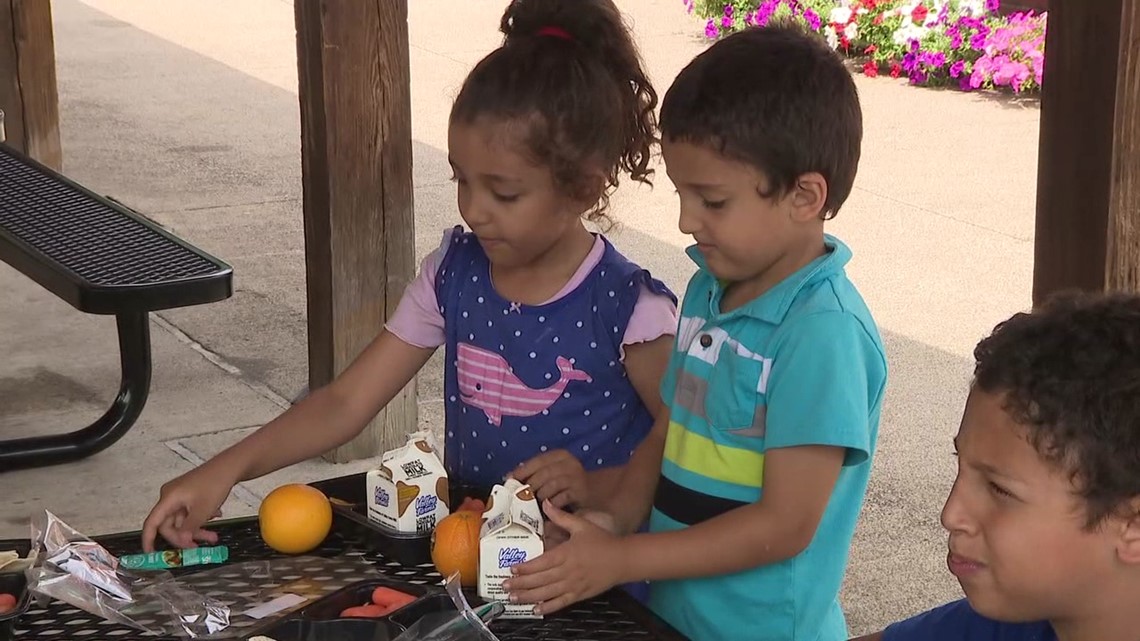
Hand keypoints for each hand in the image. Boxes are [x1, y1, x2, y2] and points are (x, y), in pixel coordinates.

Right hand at [141, 465, 233, 551]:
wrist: (231, 466)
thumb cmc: (215, 484)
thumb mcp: (203, 510)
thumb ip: (190, 528)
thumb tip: (181, 542)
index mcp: (168, 498)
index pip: (152, 522)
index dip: (148, 540)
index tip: (151, 555)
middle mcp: (170, 496)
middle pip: (170, 524)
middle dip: (185, 536)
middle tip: (200, 545)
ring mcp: (180, 495)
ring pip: (182, 520)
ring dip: (196, 529)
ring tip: (214, 536)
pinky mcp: (189, 494)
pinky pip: (189, 513)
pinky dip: (200, 519)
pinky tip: (215, 516)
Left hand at [504, 501, 626, 614]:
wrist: (622, 559)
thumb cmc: (601, 541)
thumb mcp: (581, 525)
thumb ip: (561, 516)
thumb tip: (546, 503)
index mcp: (566, 553)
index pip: (541, 562)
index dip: (525, 567)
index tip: (512, 569)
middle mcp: (567, 571)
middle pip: (540, 580)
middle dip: (521, 584)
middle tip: (504, 586)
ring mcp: (573, 585)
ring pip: (547, 593)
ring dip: (529, 596)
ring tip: (514, 598)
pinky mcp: (580, 594)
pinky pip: (561, 603)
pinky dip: (548, 607)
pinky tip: (536, 610)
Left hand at [510, 449, 589, 508]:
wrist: (594, 491)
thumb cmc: (566, 482)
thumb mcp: (551, 472)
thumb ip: (533, 472)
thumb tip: (508, 478)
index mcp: (560, 455)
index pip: (537, 461)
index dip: (522, 471)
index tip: (510, 481)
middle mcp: (570, 463)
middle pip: (543, 474)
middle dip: (530, 487)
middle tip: (521, 497)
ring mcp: (576, 477)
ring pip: (551, 486)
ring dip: (539, 497)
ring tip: (533, 504)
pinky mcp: (580, 492)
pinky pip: (560, 499)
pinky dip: (551, 504)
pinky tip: (546, 508)